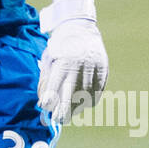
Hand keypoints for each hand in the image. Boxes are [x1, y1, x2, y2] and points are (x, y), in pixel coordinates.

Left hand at [37, 0, 108, 124]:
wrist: (80, 28)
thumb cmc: (60, 46)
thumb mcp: (49, 58)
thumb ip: (46, 80)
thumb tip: (45, 105)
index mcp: (63, 62)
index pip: (55, 87)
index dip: (50, 101)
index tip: (46, 110)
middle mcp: (79, 66)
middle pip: (72, 96)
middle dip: (64, 111)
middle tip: (59, 119)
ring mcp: (93, 69)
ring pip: (86, 97)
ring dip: (77, 108)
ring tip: (70, 111)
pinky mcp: (103, 71)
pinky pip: (97, 93)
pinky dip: (89, 100)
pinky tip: (83, 102)